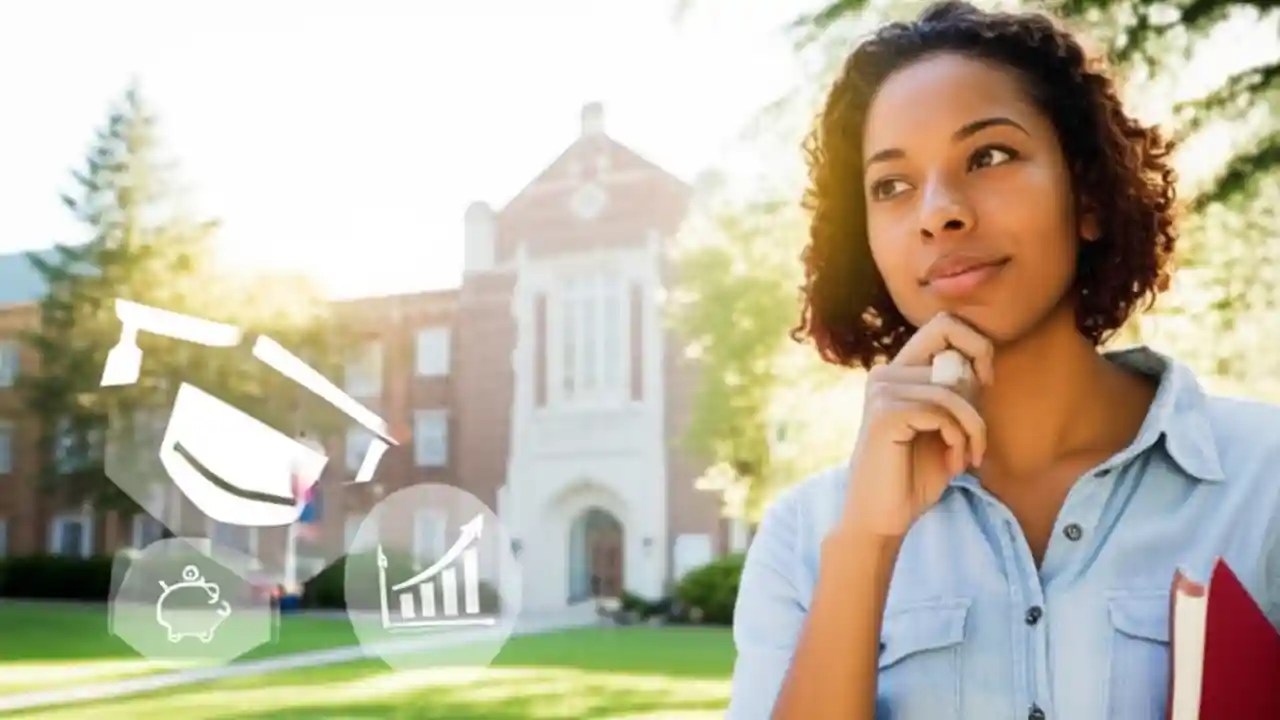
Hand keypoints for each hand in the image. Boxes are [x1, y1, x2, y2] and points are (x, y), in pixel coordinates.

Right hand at [842, 312, 992, 537]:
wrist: (882, 518)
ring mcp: (882, 391)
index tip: (986, 384)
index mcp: (898, 372)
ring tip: (967, 458)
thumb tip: (980, 366)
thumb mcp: (945, 428)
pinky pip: (942, 411)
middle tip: (976, 438)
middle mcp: (885, 374)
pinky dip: (959, 439)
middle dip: (978, 392)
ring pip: (953, 390)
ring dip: (974, 429)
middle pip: (954, 354)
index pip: (943, 325)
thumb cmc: (915, 476)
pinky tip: (955, 464)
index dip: (976, 345)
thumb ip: (958, 394)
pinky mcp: (885, 414)